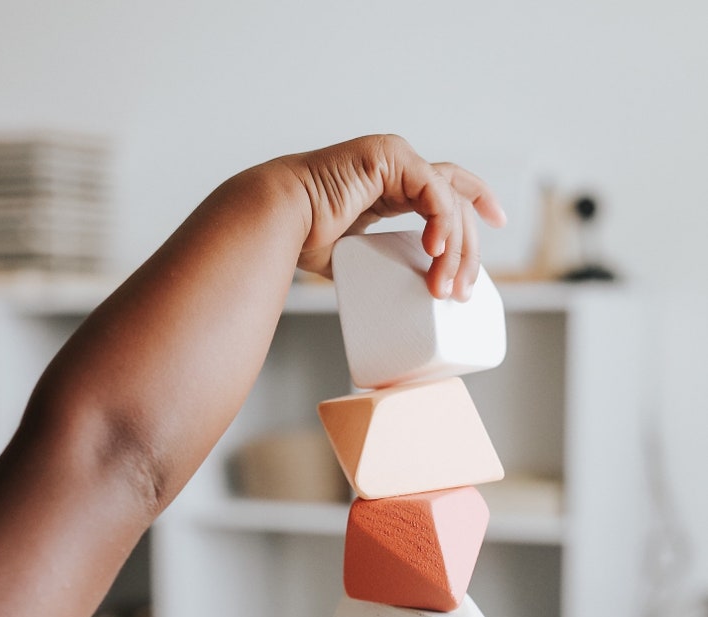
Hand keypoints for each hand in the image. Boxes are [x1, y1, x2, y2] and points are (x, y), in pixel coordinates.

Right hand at [283, 134, 505, 300]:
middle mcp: (397, 166)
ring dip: (456, 248)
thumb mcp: (353, 258)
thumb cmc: (300, 238)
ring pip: (450, 201)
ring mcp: (395, 157)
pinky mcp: (390, 157)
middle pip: (456, 201)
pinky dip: (442, 223)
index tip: (497, 224)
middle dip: (468, 249)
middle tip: (464, 290)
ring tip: (445, 286)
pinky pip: (434, 192)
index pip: (447, 188)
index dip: (476, 203)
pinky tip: (436, 250)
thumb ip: (376, 264)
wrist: (277, 221)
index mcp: (390, 185)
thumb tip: (386, 300)